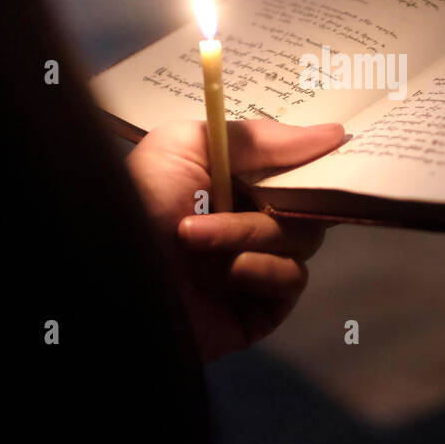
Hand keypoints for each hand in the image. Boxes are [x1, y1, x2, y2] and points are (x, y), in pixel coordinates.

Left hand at [126, 119, 345, 361]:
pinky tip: (228, 273)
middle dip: (276, 196)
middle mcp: (246, 222)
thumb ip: (259, 137)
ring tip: (195, 238)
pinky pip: (292, 280)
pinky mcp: (259, 310)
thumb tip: (333, 133)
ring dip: (250, 233)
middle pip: (307, 202)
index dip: (315, 157)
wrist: (106, 282)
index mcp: (231, 182)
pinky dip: (264, 270)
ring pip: (299, 240)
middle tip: (247, 193)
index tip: (339, 141)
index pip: (292, 167)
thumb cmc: (138, 203)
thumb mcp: (187, 146)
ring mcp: (254, 267)